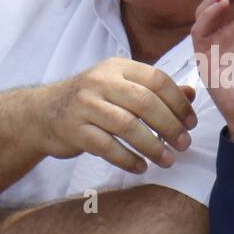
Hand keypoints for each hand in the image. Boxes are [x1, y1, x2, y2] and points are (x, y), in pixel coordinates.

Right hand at [35, 58, 198, 173]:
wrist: (41, 112)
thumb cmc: (91, 100)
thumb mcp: (121, 86)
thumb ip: (155, 89)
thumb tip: (192, 93)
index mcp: (118, 67)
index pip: (156, 80)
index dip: (178, 102)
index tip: (191, 123)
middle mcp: (100, 81)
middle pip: (144, 102)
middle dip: (169, 126)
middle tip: (184, 144)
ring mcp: (85, 105)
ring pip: (126, 125)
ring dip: (152, 146)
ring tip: (167, 160)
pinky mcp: (73, 129)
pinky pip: (106, 147)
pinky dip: (127, 159)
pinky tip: (141, 167)